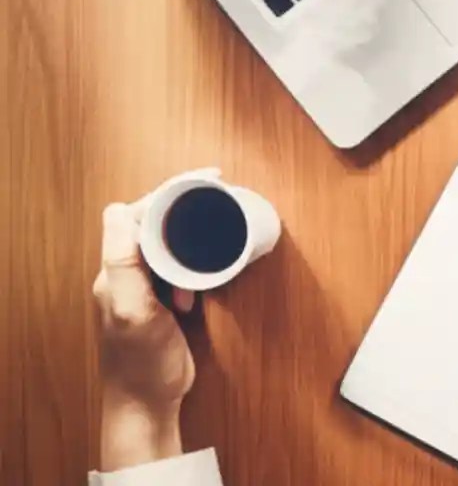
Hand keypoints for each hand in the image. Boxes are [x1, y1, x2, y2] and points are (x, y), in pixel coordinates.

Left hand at [92, 202, 195, 470]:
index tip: (204, 179)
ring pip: (165, 247)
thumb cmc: (143, 363)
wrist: (148, 404)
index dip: (168, 193)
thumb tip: (119, 209)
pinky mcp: (159, 304)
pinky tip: (198, 287)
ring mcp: (141, 290)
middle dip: (182, 211)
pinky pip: (175, 271)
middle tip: (216, 198)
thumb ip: (123, 262)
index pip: (137, 215)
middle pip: (152, 226)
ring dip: (187, 246)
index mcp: (115, 271)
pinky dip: (190, 272)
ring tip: (207, 248)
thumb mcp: (134, 310)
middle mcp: (124, 275)